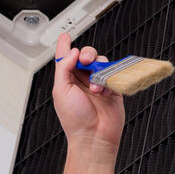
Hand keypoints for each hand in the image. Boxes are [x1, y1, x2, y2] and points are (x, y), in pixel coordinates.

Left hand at [52, 32, 123, 154]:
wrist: (94, 136)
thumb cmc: (75, 120)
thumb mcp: (60, 91)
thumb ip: (64, 68)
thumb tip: (71, 52)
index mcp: (67, 80)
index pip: (66, 58)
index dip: (66, 46)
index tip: (65, 36)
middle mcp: (82, 81)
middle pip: (86, 56)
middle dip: (87, 54)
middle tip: (86, 59)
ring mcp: (98, 84)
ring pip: (101, 63)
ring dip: (98, 70)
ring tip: (95, 85)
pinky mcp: (112, 89)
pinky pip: (114, 74)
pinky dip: (109, 79)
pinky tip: (104, 89)